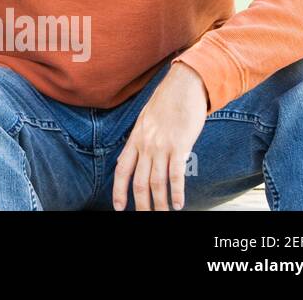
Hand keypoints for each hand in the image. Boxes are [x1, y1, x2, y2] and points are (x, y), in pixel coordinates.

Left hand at [111, 62, 208, 210]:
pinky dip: (176, 192)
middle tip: (144, 217)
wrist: (184, 85)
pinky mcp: (180, 145)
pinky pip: (175, 174)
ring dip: (159, 203)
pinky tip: (178, 204)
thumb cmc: (167, 101)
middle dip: (141, 204)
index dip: (118, 190)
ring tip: (162, 215)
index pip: (122, 170)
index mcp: (135, 138)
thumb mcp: (146, 119)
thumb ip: (140, 139)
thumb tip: (133, 157)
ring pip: (156, 182)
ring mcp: (161, 146)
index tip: (119, 208)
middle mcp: (145, 145)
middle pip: (139, 182)